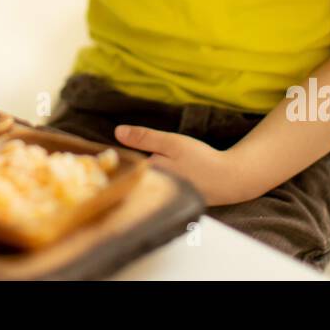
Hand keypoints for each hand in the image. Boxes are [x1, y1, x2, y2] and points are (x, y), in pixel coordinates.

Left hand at [114, 125, 252, 206]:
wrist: (230, 181)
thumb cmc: (200, 160)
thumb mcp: (171, 143)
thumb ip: (144, 138)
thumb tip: (117, 132)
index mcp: (149, 177)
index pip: (121, 170)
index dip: (110, 162)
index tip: (99, 156)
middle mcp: (152, 191)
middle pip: (129, 179)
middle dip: (120, 170)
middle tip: (108, 160)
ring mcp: (161, 196)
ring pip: (140, 184)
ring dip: (134, 176)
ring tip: (123, 167)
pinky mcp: (170, 198)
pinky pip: (152, 189)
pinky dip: (148, 181)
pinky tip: (149, 175)